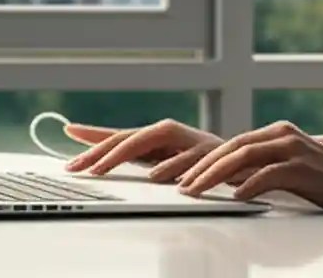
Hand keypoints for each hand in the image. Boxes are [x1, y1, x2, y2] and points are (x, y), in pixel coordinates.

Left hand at [63, 119, 257, 184]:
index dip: (98, 145)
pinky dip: (195, 171)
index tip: (70, 155)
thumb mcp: (163, 157)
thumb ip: (129, 150)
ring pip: (175, 144)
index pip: (125, 138)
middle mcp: (179, 135)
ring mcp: (202, 143)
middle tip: (93, 169)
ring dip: (157, 161)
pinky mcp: (226, 154)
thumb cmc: (201, 160)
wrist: (251, 160)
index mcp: (162, 138)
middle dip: (116, 151)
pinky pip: (208, 161)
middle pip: (144, 136)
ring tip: (137, 176)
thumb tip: (84, 140)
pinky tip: (182, 186)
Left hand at [176, 120, 322, 210]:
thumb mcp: (292, 168)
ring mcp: (293, 149)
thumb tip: (233, 183)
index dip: (205, 159)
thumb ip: (266, 168)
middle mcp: (282, 135)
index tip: (182, 175)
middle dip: (200, 167)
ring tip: (194, 191)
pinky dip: (248, 186)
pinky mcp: (304, 168)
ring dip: (214, 176)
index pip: (232, 144)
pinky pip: (268, 175)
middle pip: (231, 148)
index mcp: (277, 134)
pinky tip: (233, 198)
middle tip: (178, 185)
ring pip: (243, 158)